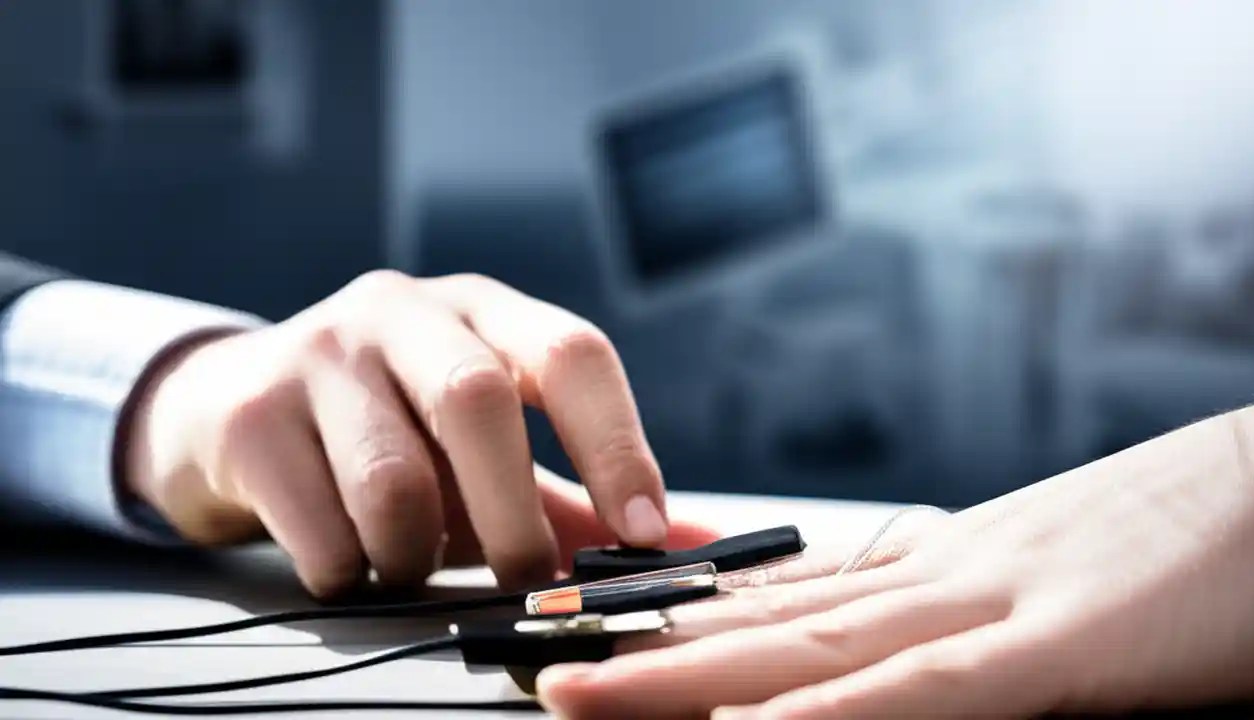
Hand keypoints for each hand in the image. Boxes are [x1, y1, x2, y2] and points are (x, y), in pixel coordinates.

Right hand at [121, 271, 717, 595]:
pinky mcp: (250, 417)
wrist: (232, 410)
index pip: (570, 351)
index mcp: (480, 310)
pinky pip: (323, 530)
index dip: (618, 444)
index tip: (645, 532)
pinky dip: (351, 573)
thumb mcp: (487, 450)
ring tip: (410, 564)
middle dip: (513, 516)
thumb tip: (691, 547)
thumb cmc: (393, 435)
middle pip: (478, 400)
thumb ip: (583, 497)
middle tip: (524, 578)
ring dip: (418, 556)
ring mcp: (317, 353)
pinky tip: (348, 560)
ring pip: (395, 482)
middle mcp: (401, 310)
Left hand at [539, 401, 1253, 717]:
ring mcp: (990, 607)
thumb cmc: (1190, 546)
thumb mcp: (1053, 581)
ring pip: (806, 647)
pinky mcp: (1058, 648)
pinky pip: (919, 691)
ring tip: (578, 689)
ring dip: (684, 677)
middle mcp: (940, 577)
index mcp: (942, 565)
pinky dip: (825, 714)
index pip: (786, 591)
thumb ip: (968, 616)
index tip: (595, 628)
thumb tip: (903, 653)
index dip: (680, 616)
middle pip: (764, 617)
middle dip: (643, 647)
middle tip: (537, 656)